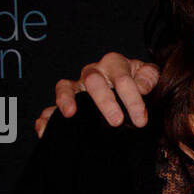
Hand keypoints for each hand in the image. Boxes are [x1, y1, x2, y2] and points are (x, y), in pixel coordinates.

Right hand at [35, 52, 159, 135]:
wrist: (131, 87)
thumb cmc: (139, 82)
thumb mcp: (148, 76)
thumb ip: (149, 78)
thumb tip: (142, 87)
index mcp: (115, 65)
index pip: (123, 78)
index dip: (132, 98)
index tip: (140, 119)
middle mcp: (94, 73)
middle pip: (93, 80)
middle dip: (105, 100)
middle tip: (116, 121)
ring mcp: (77, 87)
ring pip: (66, 87)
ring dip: (66, 99)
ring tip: (71, 114)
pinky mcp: (66, 102)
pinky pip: (51, 108)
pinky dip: (46, 118)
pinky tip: (44, 129)